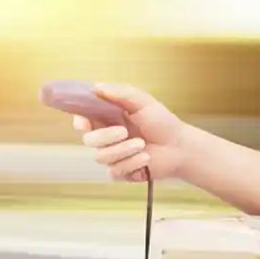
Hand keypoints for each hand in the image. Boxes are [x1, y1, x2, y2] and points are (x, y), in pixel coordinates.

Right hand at [72, 83, 190, 181]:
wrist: (179, 146)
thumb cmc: (162, 122)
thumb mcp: (142, 102)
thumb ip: (120, 93)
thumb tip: (96, 87)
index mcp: (107, 118)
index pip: (82, 120)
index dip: (79, 121)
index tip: (85, 122)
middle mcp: (106, 137)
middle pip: (88, 140)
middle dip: (105, 137)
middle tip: (124, 132)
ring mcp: (112, 156)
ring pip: (101, 157)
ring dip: (123, 151)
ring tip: (142, 145)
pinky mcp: (120, 172)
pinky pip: (114, 171)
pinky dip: (131, 163)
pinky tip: (145, 158)